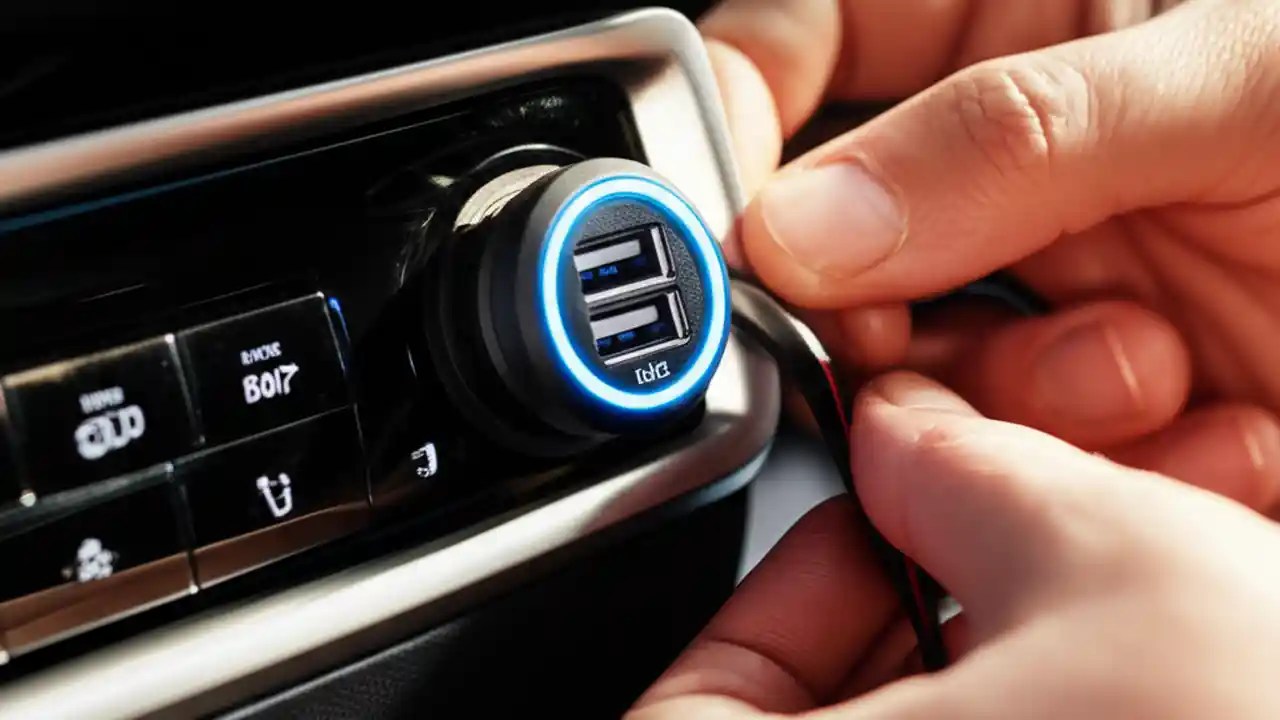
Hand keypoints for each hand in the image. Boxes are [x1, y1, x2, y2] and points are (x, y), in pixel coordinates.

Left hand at [627, 372, 1279, 717]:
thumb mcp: (1099, 553)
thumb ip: (954, 471)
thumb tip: (904, 434)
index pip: (700, 703)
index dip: (779, 592)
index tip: (861, 525)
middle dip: (931, 605)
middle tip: (998, 531)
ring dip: (1030, 648)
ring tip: (1126, 574)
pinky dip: (1087, 710)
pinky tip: (1177, 652)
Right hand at [701, 0, 1279, 505]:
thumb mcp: (1236, 86)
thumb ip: (1010, 139)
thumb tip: (801, 228)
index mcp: (1028, 25)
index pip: (809, 45)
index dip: (737, 117)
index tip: (728, 223)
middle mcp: (1023, 164)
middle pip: (835, 242)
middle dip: (869, 309)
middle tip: (902, 332)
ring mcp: (1057, 285)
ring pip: (913, 367)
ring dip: (1010, 397)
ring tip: (1140, 367)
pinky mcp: (1100, 405)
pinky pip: (1006, 456)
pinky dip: (1089, 465)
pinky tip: (1203, 428)